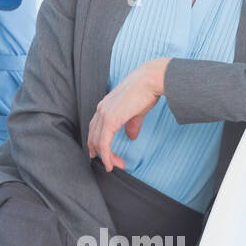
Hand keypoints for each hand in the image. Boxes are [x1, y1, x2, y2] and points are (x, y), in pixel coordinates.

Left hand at [86, 57, 167, 171]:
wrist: (150, 79)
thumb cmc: (146, 90)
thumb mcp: (137, 111)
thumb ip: (131, 124)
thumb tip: (131, 136)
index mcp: (105, 106)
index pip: (96, 128)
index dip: (97, 143)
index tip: (103, 154)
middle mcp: (101, 109)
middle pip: (94, 136)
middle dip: (101, 152)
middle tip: (111, 164)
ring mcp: (104, 114)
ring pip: (98, 142)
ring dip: (106, 157)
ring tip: (115, 166)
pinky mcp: (110, 119)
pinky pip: (104, 143)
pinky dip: (106, 155)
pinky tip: (111, 164)